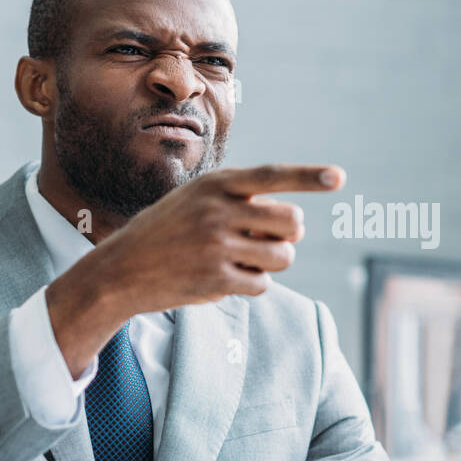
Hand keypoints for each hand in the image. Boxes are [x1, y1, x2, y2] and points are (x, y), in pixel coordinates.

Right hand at [108, 163, 343, 313]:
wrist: (121, 269)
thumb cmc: (168, 230)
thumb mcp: (197, 199)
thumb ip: (241, 200)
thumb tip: (294, 221)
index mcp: (217, 184)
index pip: (272, 176)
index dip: (308, 176)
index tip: (339, 177)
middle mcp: (218, 211)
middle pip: (292, 223)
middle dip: (290, 235)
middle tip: (269, 239)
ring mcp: (217, 247)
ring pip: (283, 257)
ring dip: (273, 262)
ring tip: (243, 259)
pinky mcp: (216, 280)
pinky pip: (262, 284)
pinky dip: (252, 283)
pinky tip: (225, 278)